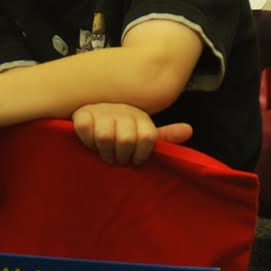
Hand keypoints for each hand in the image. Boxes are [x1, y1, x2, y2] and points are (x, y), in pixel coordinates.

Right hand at [72, 103, 192, 165]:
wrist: (94, 115)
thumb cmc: (122, 131)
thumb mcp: (143, 135)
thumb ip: (164, 137)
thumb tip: (189, 129)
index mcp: (140, 117)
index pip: (148, 137)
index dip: (141, 155)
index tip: (135, 160)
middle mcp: (122, 110)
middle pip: (127, 139)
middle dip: (121, 156)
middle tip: (118, 159)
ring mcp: (101, 111)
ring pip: (105, 136)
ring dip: (104, 151)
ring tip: (105, 153)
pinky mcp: (82, 114)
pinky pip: (84, 128)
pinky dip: (87, 140)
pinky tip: (90, 142)